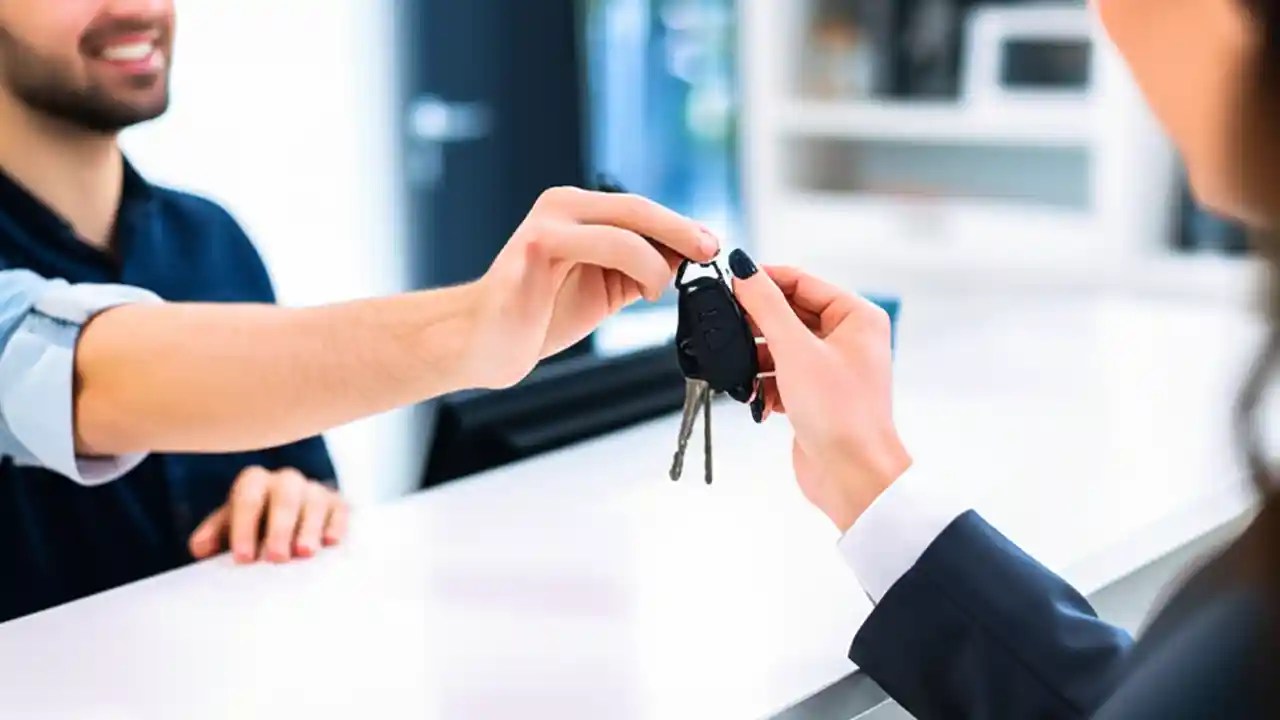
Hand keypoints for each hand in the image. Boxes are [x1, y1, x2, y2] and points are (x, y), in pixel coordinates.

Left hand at [188, 466, 348, 562]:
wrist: (286, 514)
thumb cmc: (254, 524)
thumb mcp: (229, 525)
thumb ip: (214, 533)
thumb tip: (200, 547)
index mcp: (254, 482)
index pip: (248, 498)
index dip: (244, 527)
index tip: (243, 558)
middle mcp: (285, 481)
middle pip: (284, 497)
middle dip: (280, 527)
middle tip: (277, 557)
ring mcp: (313, 490)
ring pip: (314, 501)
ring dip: (309, 527)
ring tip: (304, 553)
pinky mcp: (337, 504)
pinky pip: (339, 510)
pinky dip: (335, 524)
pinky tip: (330, 542)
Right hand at [462, 186, 717, 388]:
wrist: (483, 342)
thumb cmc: (536, 316)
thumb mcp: (602, 286)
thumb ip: (638, 267)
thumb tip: (686, 256)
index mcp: (575, 211)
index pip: (640, 209)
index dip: (680, 226)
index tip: (711, 246)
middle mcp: (562, 206)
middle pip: (638, 208)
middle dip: (683, 230)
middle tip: (711, 250)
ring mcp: (548, 222)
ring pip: (628, 224)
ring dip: (660, 258)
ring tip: (661, 287)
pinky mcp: (539, 245)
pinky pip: (607, 245)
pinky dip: (640, 264)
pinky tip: (644, 289)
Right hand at [729, 251, 910, 532]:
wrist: (852, 477)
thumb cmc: (841, 414)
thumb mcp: (795, 350)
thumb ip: (766, 306)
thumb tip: (744, 269)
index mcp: (856, 317)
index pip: (801, 281)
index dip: (764, 280)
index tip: (729, 281)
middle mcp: (846, 339)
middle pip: (788, 313)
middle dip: (757, 326)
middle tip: (727, 328)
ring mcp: (829, 368)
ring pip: (779, 347)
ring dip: (756, 361)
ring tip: (742, 374)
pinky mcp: (814, 396)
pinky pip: (779, 377)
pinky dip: (763, 386)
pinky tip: (755, 400)